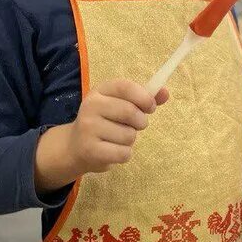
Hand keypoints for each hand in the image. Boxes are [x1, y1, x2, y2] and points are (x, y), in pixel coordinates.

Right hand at [34, 79, 167, 191]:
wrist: (75, 146)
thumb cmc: (106, 122)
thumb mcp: (121, 105)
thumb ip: (144, 98)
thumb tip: (165, 92)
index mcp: (100, 91)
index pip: (125, 86)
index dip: (144, 97)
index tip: (151, 107)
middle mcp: (90, 106)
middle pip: (130, 112)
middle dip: (140, 122)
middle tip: (134, 126)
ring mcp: (88, 128)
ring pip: (129, 135)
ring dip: (130, 140)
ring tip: (116, 139)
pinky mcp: (90, 150)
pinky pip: (123, 153)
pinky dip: (124, 155)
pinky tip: (112, 151)